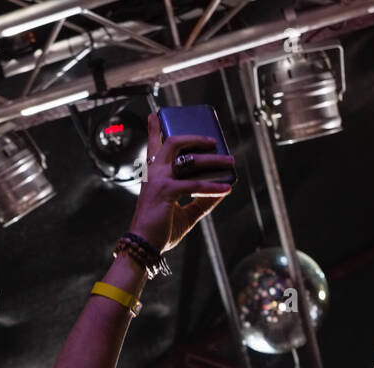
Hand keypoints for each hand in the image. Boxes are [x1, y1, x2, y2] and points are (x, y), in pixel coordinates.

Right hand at [127, 112, 234, 252]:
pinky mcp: (167, 192)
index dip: (154, 129)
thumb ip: (201, 202)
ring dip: (213, 160)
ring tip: (230, 162)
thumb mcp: (184, 213)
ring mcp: (159, 180)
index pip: (154, 147)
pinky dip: (213, 187)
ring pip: (189, 159)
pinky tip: (226, 189)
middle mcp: (154, 173)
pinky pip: (196, 185)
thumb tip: (221, 192)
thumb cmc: (160, 230)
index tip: (155, 114)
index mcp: (153, 175)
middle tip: (213, 141)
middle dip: (195, 138)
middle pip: (174, 143)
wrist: (144, 246)